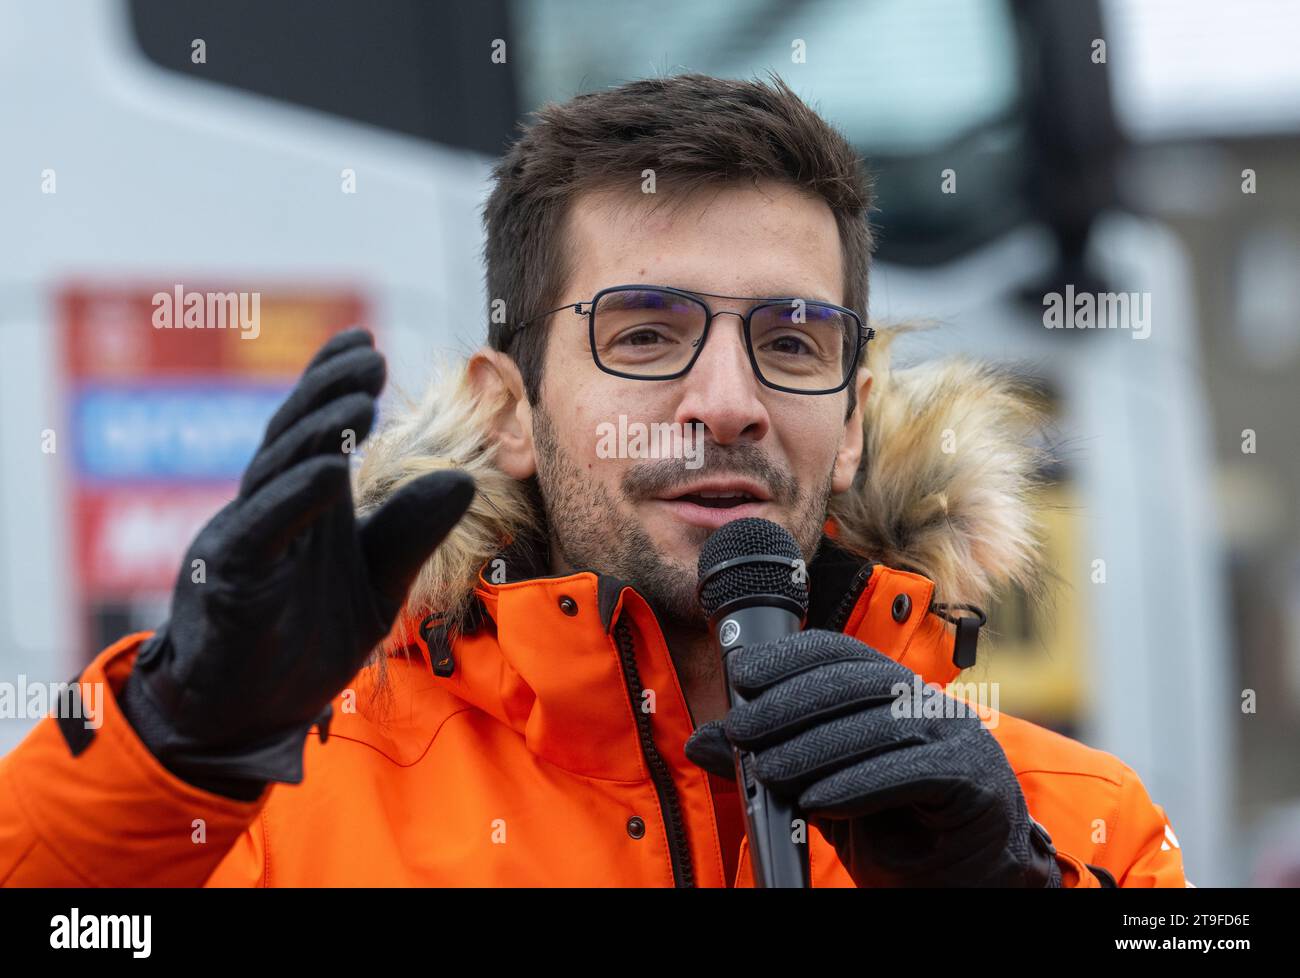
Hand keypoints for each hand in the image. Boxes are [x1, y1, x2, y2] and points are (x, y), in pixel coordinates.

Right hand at [120, 328, 474, 798]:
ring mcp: (244, 541)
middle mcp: (270, 511)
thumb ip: (412, 530)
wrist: (247, 717)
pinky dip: (294, 498)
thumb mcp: (378, 582)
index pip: (317, 433)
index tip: (367, 345)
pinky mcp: (229, 580)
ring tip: (359, 397)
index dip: (335, 386)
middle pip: (294, 437)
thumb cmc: (304, 642)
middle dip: (328, 391)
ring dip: (315, 431)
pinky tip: (329, 468)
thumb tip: (465, 480)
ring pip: (275, 471)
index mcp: (304, 507)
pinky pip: (261, 530)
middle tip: (368, 355)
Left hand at [685, 629, 1059, 886]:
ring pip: (876, 725)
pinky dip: (857, 785)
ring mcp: (956, 734)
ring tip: (767, 774)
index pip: (837, 651)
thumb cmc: (891, 827)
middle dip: (787, 704)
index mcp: (890, 689)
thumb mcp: (817, 788)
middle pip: (852, 682)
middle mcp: (926, 700)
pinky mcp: (973, 778)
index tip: (740, 676)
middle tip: (740, 732)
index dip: (786, 658)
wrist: (959, 880)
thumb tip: (700, 742)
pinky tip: (817, 802)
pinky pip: (910, 771)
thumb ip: (769, 759)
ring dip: (812, 749)